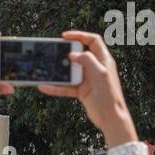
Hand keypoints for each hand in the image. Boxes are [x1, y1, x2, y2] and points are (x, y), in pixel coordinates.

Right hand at [37, 31, 136, 146]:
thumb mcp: (99, 74)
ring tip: (46, 70)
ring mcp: (87, 79)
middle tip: (53, 53)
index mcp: (103, 60)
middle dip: (65, 54)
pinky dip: (55, 87)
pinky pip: (65, 86)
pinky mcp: (81, 90)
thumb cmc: (110, 95)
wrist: (110, 117)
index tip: (65, 37)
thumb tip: (72, 55)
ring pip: (69, 71)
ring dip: (58, 71)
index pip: (92, 41)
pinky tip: (45, 87)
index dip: (79, 36)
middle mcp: (95, 67)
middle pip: (78, 55)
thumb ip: (87, 60)